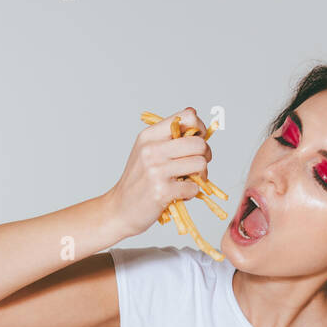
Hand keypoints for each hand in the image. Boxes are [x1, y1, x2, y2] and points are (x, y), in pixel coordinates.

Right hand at [105, 107, 212, 239]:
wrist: (120, 209)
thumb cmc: (138, 180)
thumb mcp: (146, 150)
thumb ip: (169, 136)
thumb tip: (196, 119)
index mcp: (149, 136)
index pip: (188, 117)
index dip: (200, 129)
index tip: (197, 141)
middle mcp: (151, 150)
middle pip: (199, 143)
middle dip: (205, 155)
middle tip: (197, 166)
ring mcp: (156, 170)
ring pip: (200, 164)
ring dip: (200, 176)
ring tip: (188, 181)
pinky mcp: (162, 191)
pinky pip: (194, 188)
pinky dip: (191, 193)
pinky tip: (179, 194)